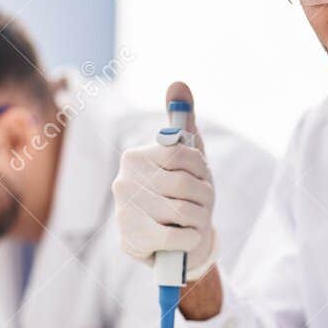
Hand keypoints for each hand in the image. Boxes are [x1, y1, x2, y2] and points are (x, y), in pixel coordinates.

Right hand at [112, 82, 218, 282]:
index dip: (201, 169)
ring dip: (200, 219)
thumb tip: (178, 84)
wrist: (171, 243)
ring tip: (193, 220)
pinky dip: (191, 238)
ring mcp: (125, 212)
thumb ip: (183, 120)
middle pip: (185, 185)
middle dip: (204, 197)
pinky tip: (187, 236)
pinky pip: (177, 236)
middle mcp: (123, 181)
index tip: (201, 176)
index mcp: (135, 157)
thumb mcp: (187, 156)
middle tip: (202, 203)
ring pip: (185, 211)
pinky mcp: (133, 239)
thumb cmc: (181, 194)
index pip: (182, 154)